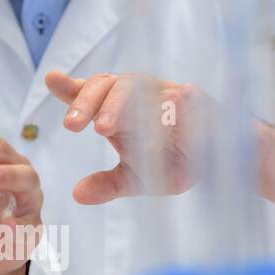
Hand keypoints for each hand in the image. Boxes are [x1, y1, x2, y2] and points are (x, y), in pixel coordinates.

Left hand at [45, 70, 209, 203]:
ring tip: (102, 128)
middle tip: (70, 125)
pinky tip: (158, 114)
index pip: (89, 92)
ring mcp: (164, 92)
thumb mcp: (137, 178)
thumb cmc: (174, 160)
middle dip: (86, 103)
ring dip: (117, 104)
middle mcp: (136, 94)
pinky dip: (167, 104)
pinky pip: (178, 97)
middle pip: (106, 85)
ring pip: (135, 85)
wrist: (223, 161)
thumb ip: (107, 184)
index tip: (51, 80)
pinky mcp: (194, 98)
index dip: (69, 87)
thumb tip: (76, 194)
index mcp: (117, 109)